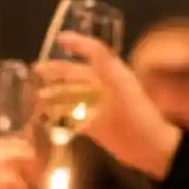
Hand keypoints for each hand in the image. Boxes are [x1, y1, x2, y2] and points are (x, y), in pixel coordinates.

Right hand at [34, 32, 181, 179]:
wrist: (152, 149)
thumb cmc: (138, 116)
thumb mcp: (121, 85)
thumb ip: (103, 62)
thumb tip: (88, 48)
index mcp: (113, 75)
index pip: (94, 53)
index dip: (79, 44)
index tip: (60, 39)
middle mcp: (105, 87)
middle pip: (77, 75)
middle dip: (57, 72)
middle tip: (36, 70)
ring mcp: (100, 107)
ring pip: (73, 96)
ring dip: (55, 94)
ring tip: (36, 95)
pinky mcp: (96, 126)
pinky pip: (74, 117)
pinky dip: (61, 116)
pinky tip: (46, 117)